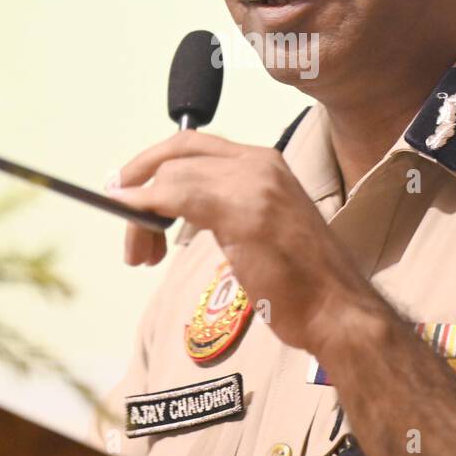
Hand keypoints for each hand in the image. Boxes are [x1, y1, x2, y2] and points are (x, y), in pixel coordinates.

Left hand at [108, 132, 369, 352]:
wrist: (339, 310)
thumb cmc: (303, 282)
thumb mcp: (259, 229)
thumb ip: (222, 208)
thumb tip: (170, 207)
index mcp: (266, 163)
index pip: (196, 145)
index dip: (154, 162)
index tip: (129, 189)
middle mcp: (260, 163)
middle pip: (179, 151)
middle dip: (139, 177)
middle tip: (116, 205)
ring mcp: (254, 183)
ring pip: (173, 175)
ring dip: (141, 212)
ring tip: (140, 254)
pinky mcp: (244, 210)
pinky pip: (177, 194)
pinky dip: (146, 208)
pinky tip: (138, 235)